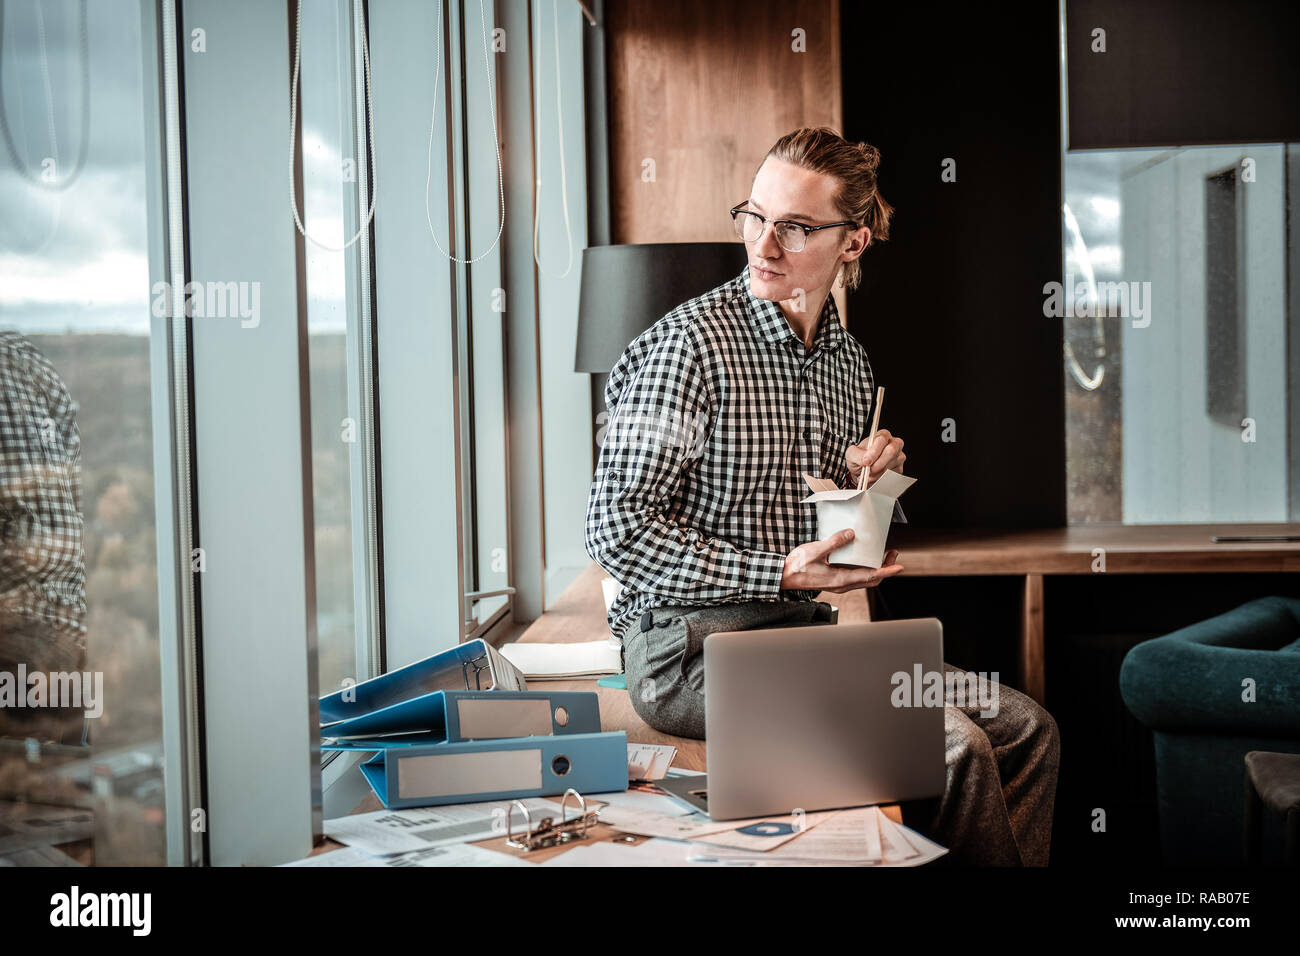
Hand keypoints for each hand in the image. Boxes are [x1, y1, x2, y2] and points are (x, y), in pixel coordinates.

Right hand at [780, 530, 902, 592]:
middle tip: (893, 554)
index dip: (886, 570)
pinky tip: (863, 558)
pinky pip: (856, 577)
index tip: (899, 566)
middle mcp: (842, 585)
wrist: (784, 577)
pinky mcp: (835, 581)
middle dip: (885, 568)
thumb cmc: (797, 566)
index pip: (870, 576)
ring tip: (883, 555)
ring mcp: (839, 584)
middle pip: (871, 580)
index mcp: (840, 579)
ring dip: (876, 569)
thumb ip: (835, 542)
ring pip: (864, 579)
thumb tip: (851, 534)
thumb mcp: (816, 550)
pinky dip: (865, 568)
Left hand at [846, 429, 904, 487]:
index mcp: (883, 435)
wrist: (861, 469)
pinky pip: (892, 475)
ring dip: (877, 474)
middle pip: (891, 451)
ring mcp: (898, 456)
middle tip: (868, 471)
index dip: (874, 451)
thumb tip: (865, 460)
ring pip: (891, 465)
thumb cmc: (858, 457)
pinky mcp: (899, 468)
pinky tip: (873, 478)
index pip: (882, 439)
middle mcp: (894, 444)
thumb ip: (856, 454)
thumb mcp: (852, 454)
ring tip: (867, 475)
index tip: (866, 462)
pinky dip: (880, 479)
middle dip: (878, 464)